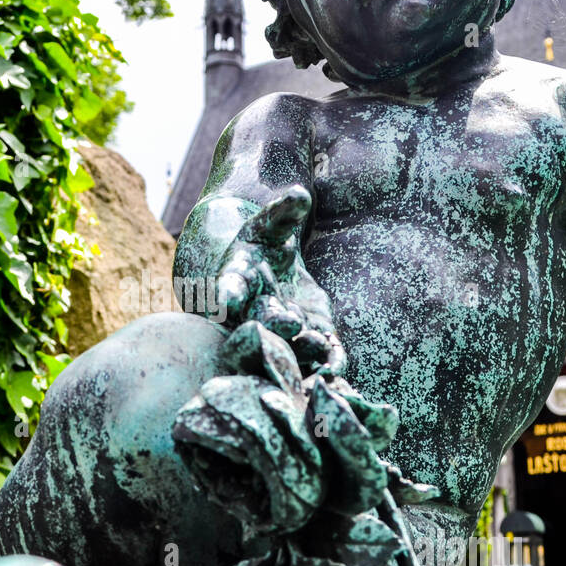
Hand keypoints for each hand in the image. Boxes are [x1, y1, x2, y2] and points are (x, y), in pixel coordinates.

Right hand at [216, 186, 346, 374]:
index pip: (229, 286)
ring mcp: (277, 331)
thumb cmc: (267, 240)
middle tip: (290, 321)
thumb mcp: (273, 223)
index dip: (227, 292)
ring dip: (301, 349)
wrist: (274, 267)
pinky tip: (338, 370)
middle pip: (258, 321)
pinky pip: (312, 354)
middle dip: (273, 322)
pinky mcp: (304, 339)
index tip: (226, 298)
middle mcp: (249, 312)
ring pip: (284, 344)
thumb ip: (285, 213)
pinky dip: (325, 362)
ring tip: (318, 348)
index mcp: (236, 280)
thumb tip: (299, 195)